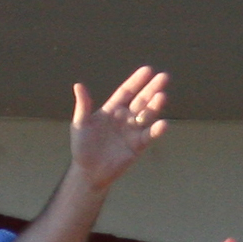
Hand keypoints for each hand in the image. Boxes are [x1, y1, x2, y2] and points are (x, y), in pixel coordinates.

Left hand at [69, 67, 167, 191]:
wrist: (88, 171)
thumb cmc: (82, 147)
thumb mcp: (80, 124)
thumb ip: (83, 105)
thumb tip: (78, 85)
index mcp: (112, 109)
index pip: (127, 92)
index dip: (137, 81)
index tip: (148, 70)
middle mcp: (125, 117)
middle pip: (141, 100)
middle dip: (152, 89)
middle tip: (164, 77)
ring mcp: (133, 131)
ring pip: (147, 115)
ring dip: (155, 106)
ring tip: (162, 96)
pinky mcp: (137, 145)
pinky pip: (148, 135)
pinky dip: (156, 130)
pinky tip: (162, 124)